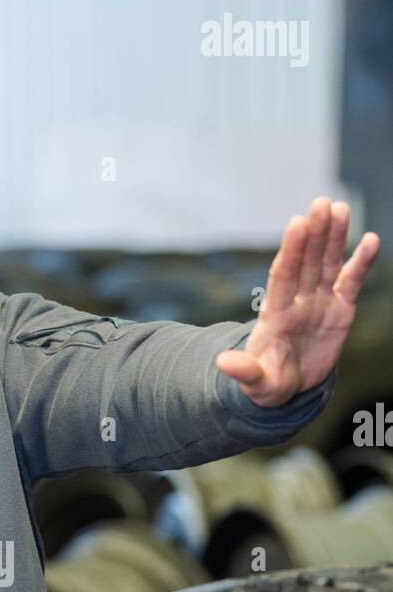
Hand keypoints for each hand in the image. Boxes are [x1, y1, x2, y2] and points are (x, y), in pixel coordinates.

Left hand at [215, 196, 379, 407]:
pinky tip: (370, 239)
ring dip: (334, 236)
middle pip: (306, 262)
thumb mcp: (256, 383)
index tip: (297, 223)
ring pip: (327, 263)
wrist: (289, 387)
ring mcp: (319, 301)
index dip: (291, 250)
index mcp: (275, 314)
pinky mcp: (340, 308)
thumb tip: (221, 363)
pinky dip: (361, 262)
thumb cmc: (269, 383)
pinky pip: (351, 281)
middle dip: (314, 234)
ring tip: (340, 208)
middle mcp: (297, 300)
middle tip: (321, 204)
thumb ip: (244, 371)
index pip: (283, 276)